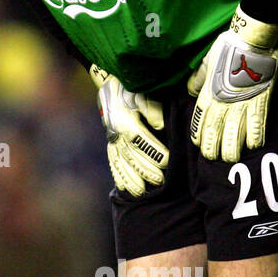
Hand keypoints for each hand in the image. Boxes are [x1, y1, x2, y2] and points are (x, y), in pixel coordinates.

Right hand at [90, 64, 168, 196]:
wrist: (110, 84)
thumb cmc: (131, 88)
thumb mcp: (143, 92)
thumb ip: (151, 108)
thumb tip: (158, 124)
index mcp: (124, 119)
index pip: (139, 139)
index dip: (153, 152)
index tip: (167, 162)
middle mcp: (115, 132)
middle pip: (130, 155)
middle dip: (145, 169)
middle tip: (160, 181)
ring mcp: (112, 139)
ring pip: (120, 162)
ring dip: (131, 178)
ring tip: (141, 193)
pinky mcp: (111, 143)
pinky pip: (113, 162)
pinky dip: (119, 176)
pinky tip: (126, 189)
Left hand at [187, 5, 277, 162]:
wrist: (252, 41)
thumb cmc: (228, 48)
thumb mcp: (206, 62)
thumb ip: (198, 79)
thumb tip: (191, 90)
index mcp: (208, 93)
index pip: (199, 120)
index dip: (198, 135)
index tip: (198, 145)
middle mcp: (223, 103)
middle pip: (215, 131)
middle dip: (213, 148)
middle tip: (213, 158)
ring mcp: (242, 104)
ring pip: (235, 133)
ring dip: (232, 149)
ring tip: (231, 158)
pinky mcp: (260, 102)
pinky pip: (257, 125)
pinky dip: (256, 137)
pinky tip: (254, 147)